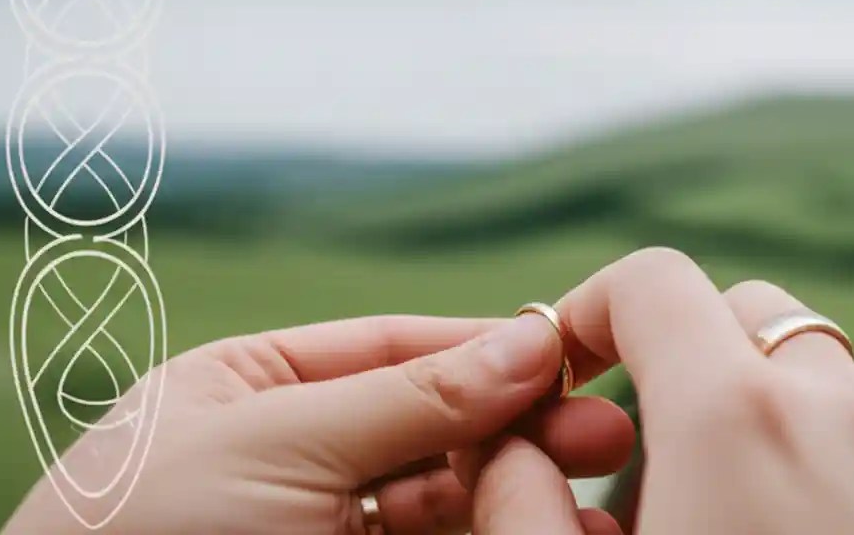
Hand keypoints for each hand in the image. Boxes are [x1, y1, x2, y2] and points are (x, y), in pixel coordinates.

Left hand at [4, 314, 633, 533]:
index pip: (392, 348)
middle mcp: (291, 450)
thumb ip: (409, 397)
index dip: (482, 350)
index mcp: (250, 383)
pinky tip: (536, 530)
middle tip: (604, 434)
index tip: (569, 356)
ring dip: (514, 490)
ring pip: (440, 496)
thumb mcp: (275, 444)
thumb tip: (529, 338)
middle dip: (516, 425)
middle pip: (429, 421)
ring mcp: (316, 524)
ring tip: (584, 495)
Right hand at [471, 248, 853, 534]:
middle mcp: (844, 414)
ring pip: (828, 376)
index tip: (568, 371)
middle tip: (643, 452)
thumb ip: (516, 500)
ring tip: (724, 513)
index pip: (652, 281)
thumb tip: (505, 441)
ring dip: (766, 408)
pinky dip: (844, 466)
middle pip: (749, 313)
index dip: (591, 310)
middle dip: (684, 355)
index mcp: (735, 414)